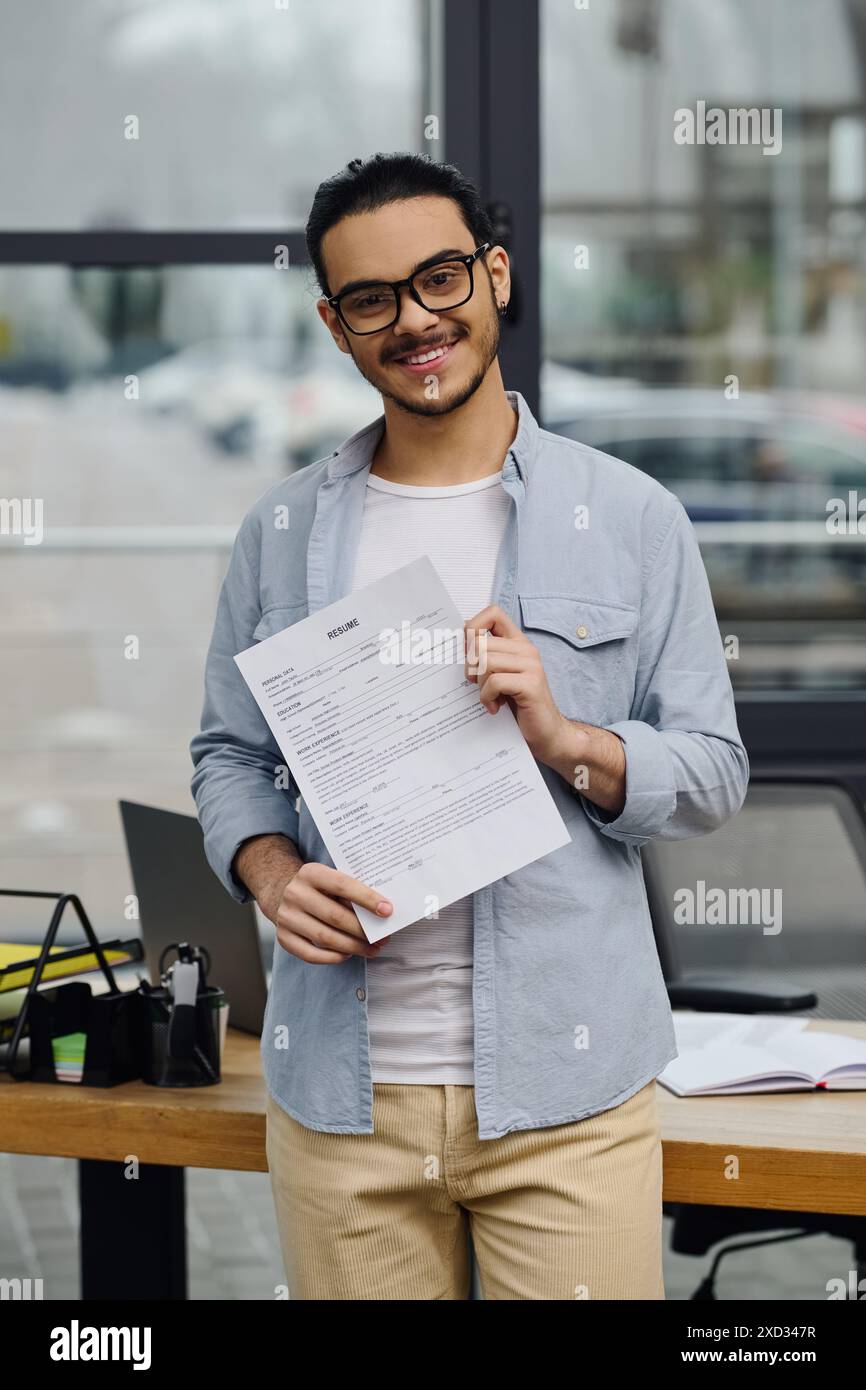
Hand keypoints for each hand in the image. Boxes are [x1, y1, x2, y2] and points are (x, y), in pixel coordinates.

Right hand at [266, 862, 392, 964]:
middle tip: (384, 938)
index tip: (388, 911)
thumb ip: (351, 891)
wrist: (283, 892)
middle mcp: (295, 893)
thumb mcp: (331, 879)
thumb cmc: (319, 888)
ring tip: (372, 949)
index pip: (343, 885)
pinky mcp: (283, 937)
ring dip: (353, 947)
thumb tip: (382, 912)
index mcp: (311, 873)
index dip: (367, 899)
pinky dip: (333, 958)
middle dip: (363, 931)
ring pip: (325, 937)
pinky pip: (311, 954)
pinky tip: (349, 955)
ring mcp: (286, 917)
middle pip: (335, 916)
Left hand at [464, 603, 567, 765]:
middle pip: (480, 643)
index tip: (467, 651)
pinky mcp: (531, 684)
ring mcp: (531, 666)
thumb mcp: (499, 677)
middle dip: (470, 667)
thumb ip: (485, 658)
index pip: (493, 613)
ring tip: (490, 698)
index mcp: (518, 644)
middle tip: (478, 685)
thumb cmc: (520, 707)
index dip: (473, 626)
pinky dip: (487, 697)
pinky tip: (495, 707)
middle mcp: (526, 650)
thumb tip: (459, 639)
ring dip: (480, 685)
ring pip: (486, 661)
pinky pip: (495, 682)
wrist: (547, 734)